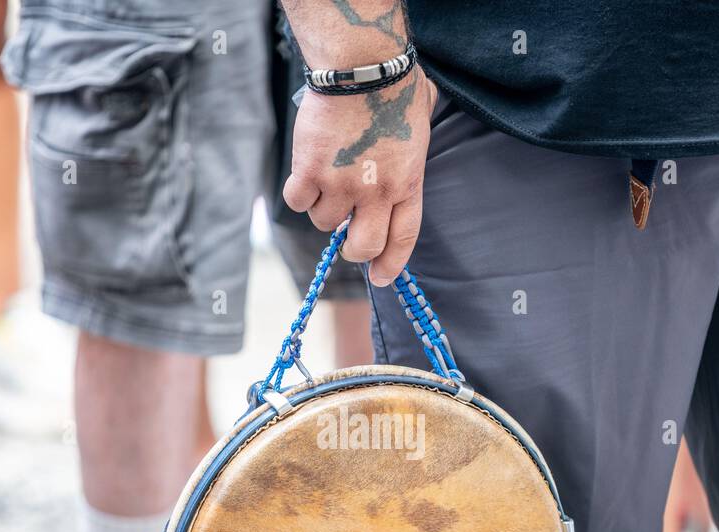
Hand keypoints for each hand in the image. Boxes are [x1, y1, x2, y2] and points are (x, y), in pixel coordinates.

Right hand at [284, 66, 436, 285]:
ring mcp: (340, 184)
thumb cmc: (394, 88)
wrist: (361, 67)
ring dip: (323, 208)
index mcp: (407, 183)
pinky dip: (298, 193)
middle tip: (346, 238)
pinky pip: (296, 201)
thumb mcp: (422, 125)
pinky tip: (305, 174)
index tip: (381, 277)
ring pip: (324, 222)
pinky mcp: (309, 171)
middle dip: (353, 250)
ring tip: (327, 180)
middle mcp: (375, 192)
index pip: (402, 239)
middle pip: (363, 247)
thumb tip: (410, 152)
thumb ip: (412, 154)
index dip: (391, 263)